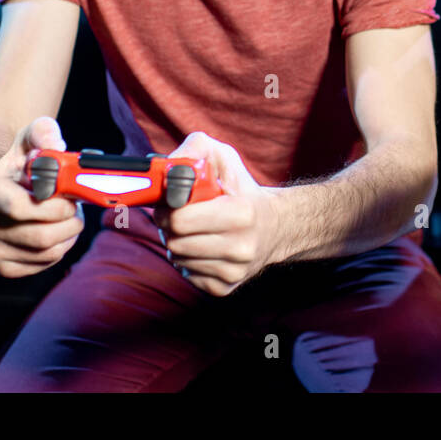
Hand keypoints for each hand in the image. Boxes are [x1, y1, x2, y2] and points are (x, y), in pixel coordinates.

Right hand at [0, 116, 84, 276]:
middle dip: (70, 220)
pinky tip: (58, 229)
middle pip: (41, 237)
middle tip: (75, 205)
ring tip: (67, 214)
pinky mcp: (5, 267)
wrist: (2, 188)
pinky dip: (62, 247)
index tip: (69, 194)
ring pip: (48, 252)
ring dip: (70, 233)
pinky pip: (46, 263)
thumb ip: (44, 133)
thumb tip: (56, 147)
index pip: (21, 208)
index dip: (56, 205)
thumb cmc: (22, 163)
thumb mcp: (30, 139)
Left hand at [152, 131, 280, 296]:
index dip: (168, 208)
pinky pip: (186, 273)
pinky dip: (187, 259)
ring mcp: (233, 271)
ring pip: (177, 258)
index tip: (172, 200)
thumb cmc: (242, 189)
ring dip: (177, 241)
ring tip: (194, 228)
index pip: (180, 220)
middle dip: (169, 225)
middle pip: (174, 241)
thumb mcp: (224, 159)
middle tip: (178, 213)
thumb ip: (194, 151)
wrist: (276, 227)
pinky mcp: (224, 288)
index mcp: (241, 214)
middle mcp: (240, 247)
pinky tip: (202, 245)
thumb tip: (164, 168)